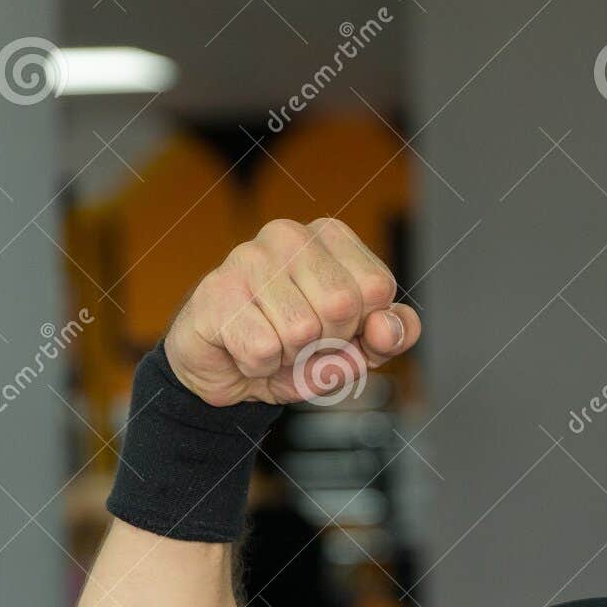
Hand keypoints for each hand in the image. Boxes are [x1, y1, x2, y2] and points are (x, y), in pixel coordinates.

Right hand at [163, 217, 419, 406]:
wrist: (226, 371)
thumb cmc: (296, 348)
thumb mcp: (358, 348)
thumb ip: (390, 337)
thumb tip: (386, 327)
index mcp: (331, 237)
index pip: (378, 286)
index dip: (365, 326)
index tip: (339, 327)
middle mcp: (289, 235)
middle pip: (342, 304)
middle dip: (329, 341)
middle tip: (303, 341)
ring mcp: (247, 258)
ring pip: (302, 330)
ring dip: (292, 356)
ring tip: (274, 344)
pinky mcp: (216, 292)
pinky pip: (263, 349)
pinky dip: (261, 366)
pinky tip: (245, 349)